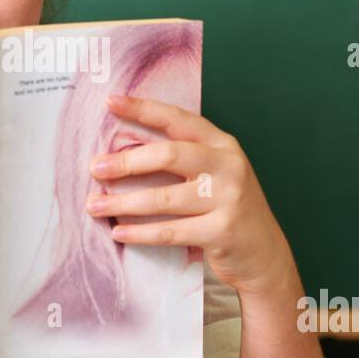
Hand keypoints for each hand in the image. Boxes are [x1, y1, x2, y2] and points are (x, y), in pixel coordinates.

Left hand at [84, 94, 292, 296]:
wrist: (264, 254)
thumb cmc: (227, 209)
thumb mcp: (214, 174)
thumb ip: (182, 158)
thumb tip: (122, 150)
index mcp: (222, 144)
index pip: (178, 119)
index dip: (144, 109)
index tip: (111, 103)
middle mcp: (228, 166)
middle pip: (169, 155)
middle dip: (127, 161)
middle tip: (95, 167)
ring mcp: (228, 198)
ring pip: (164, 198)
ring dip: (123, 202)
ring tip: (94, 205)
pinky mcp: (222, 231)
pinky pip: (171, 231)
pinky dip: (140, 233)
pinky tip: (118, 232)